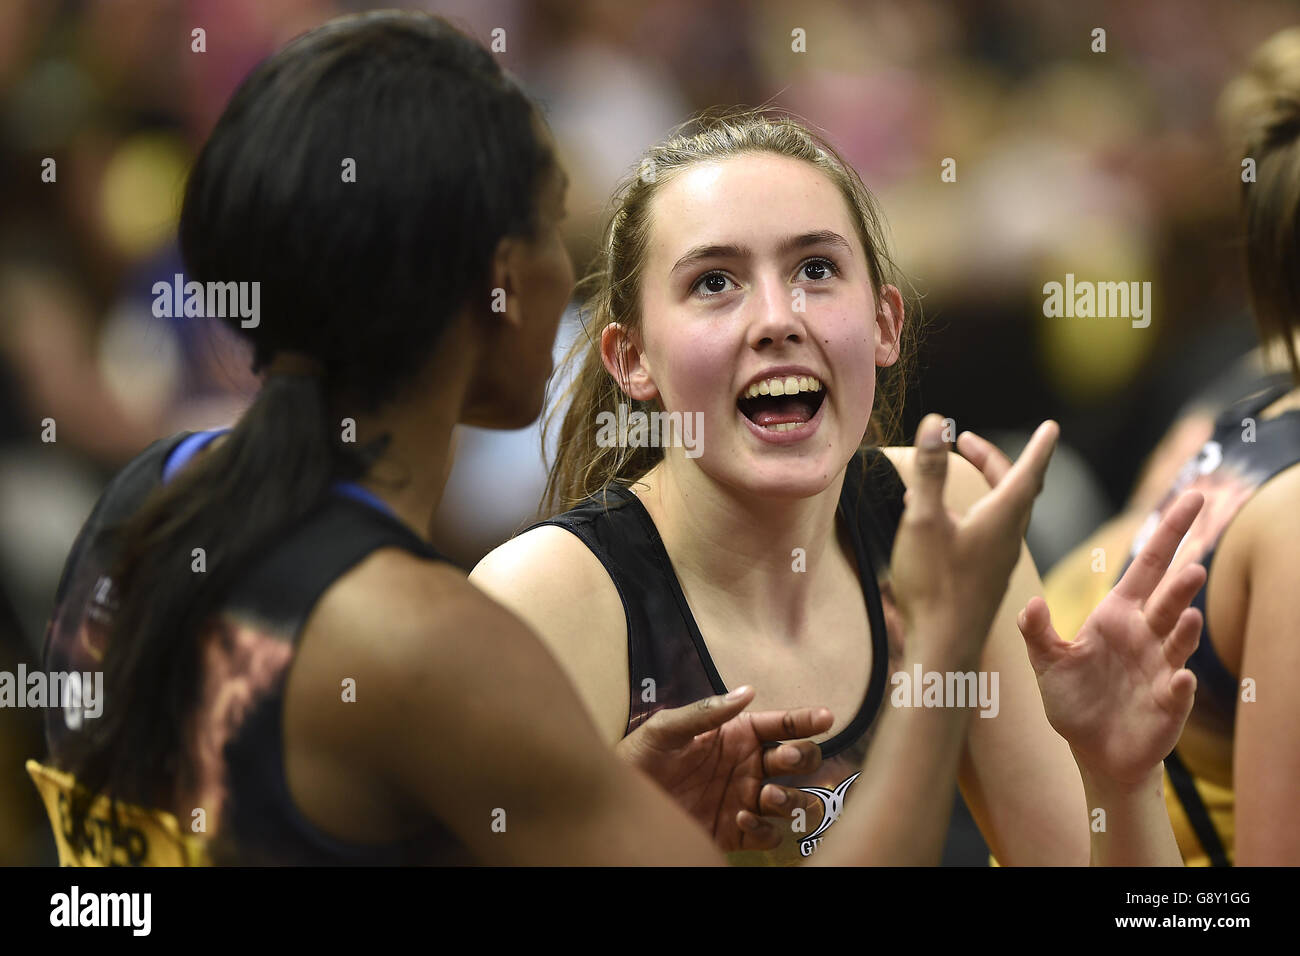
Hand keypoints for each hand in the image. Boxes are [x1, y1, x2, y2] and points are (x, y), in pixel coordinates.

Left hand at [615, 686, 832, 850]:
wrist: (621, 802)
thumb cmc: (641, 757)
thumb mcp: (666, 729)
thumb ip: (706, 712)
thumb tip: (747, 691)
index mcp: (738, 735)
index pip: (782, 725)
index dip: (806, 720)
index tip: (826, 717)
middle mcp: (749, 766)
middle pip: (800, 761)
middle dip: (803, 758)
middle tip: (785, 759)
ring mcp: (746, 799)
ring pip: (793, 800)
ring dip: (791, 798)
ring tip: (766, 795)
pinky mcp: (737, 832)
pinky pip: (769, 834)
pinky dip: (764, 828)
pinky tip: (740, 817)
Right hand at [890, 415, 1058, 664]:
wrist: (944, 647)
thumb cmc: (935, 584)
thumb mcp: (924, 521)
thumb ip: (929, 472)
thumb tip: (936, 422)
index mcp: (1001, 517)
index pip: (1028, 470)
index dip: (1039, 446)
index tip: (1052, 426)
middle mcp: (1008, 536)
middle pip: (1015, 488)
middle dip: (994, 460)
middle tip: (965, 441)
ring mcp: (999, 560)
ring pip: (1006, 511)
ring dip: (990, 485)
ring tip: (960, 475)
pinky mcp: (987, 578)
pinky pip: (993, 532)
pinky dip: (980, 511)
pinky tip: (950, 521)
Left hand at [1016, 491, 1205, 784]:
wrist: (1094, 751)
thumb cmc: (1073, 701)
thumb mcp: (1047, 664)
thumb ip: (1037, 633)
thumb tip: (1029, 602)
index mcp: (1117, 615)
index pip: (1148, 565)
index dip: (1169, 531)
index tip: (1191, 498)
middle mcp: (1146, 634)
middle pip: (1168, 598)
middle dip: (1182, 582)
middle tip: (1192, 567)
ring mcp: (1162, 666)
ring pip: (1179, 638)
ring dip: (1187, 626)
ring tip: (1191, 613)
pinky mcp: (1169, 701)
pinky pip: (1178, 688)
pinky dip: (1180, 683)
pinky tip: (1179, 678)